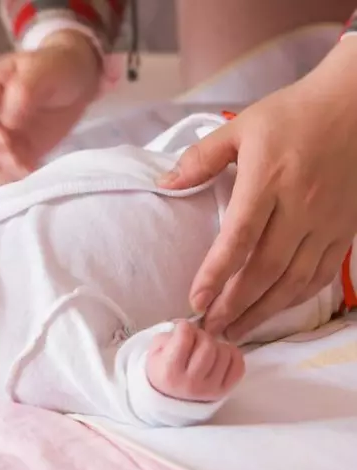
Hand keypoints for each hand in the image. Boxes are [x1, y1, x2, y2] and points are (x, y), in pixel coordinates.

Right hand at [0, 30, 100, 183]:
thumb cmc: (57, 69)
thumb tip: (7, 123)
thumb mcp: (43, 70)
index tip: (6, 137)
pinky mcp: (6, 155)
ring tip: (26, 164)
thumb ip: (23, 92)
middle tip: (17, 155)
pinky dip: (8, 178)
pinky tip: (29, 169)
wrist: (76, 85)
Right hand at [146, 321, 244, 401]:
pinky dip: (232, 354)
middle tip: (195, 338)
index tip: (183, 329)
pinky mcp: (224, 392)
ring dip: (216, 344)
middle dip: (201, 334)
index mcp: (170, 372)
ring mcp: (210, 389)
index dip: (184, 326)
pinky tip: (220, 354)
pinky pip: (238, 366)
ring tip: (206, 348)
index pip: (184, 337)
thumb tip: (186, 325)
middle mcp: (191, 383)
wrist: (170, 401)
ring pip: (224, 353)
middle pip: (207, 345)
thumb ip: (167, 336)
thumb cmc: (162, 372)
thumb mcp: (154, 353)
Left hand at [159, 38, 356, 340]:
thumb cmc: (291, 115)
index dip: (216, 274)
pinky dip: (297, 298)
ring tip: (238, 332)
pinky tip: (276, 311)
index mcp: (267, 180)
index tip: (195, 300)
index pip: (238, 238)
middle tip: (212, 330)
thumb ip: (201, 158)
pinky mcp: (345, 229)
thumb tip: (164, 183)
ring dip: (265, 311)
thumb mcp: (240, 127)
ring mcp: (327, 222)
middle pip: (265, 269)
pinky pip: (321, 273)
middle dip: (236, 305)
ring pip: (295, 279)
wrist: (355, 105)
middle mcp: (299, 207)